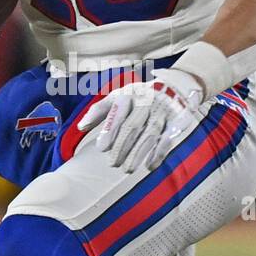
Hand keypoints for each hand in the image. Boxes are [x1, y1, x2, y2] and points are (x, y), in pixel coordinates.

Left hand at [77, 68, 203, 172]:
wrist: (172, 86)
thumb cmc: (137, 96)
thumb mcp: (117, 96)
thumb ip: (99, 111)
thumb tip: (80, 127)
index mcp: (129, 94)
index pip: (118, 113)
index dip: (109, 131)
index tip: (101, 148)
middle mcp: (146, 101)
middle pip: (133, 126)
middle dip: (122, 146)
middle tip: (112, 163)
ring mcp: (162, 111)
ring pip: (149, 134)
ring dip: (138, 153)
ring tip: (127, 169)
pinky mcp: (175, 121)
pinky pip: (167, 139)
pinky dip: (158, 153)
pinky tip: (149, 166)